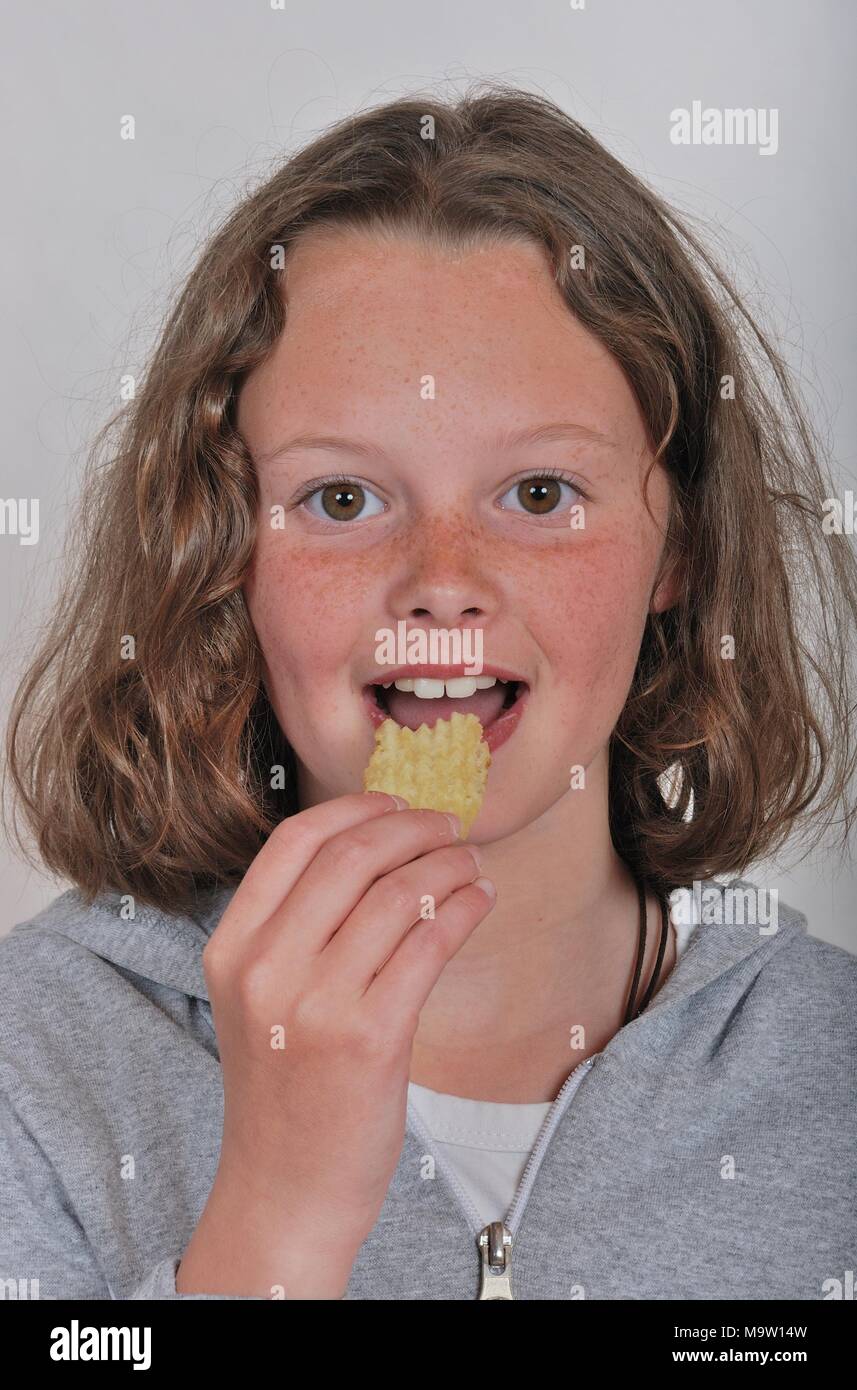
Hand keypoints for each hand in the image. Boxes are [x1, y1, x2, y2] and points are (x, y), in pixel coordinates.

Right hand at [176, 792, 494, 1296]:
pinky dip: (465, 910)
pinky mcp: (371, 1038)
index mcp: (231, 949)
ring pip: (398, 895)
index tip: (398, 802)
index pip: (294, 841)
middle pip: (351, 856)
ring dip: (449, 866)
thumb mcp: (258, 998)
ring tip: (472, 865)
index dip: (355, 807)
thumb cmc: (284, 1087)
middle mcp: (266, 969)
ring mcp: (316, 1005)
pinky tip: (481, 901)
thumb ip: (293, 927)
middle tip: (450, 826)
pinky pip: (430, 944)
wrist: (286, 1189)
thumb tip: (373, 845)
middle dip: (413, 827)